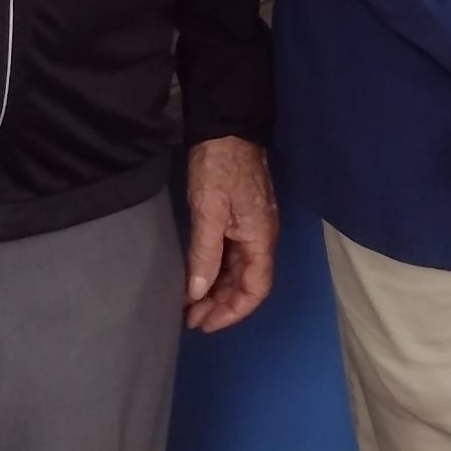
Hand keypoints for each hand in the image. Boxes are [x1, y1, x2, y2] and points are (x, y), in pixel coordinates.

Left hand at [184, 135, 277, 331]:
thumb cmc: (219, 168)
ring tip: (189, 304)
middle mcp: (261, 237)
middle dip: (220, 304)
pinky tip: (196, 277)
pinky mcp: (239, 217)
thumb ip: (205, 255)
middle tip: (189, 318)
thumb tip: (197, 294)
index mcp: (260, 239)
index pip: (255, 289)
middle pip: (246, 283)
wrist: (225, 127)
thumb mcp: (208, 212)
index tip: (204, 324)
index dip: (232, 312)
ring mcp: (251, 226)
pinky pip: (231, 255)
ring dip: (216, 290)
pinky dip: (215, 270)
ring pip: (238, 270)